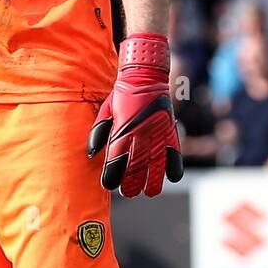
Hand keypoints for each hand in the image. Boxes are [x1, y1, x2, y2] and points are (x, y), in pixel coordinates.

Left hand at [87, 33, 183, 196]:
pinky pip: (174, 153)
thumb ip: (98, 132)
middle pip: (136, 169)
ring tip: (149, 192)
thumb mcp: (105, 111)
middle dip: (132, 184)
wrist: (145, 76)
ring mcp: (157, 134)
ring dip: (153, 182)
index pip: (116, 161)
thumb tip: (92, 153)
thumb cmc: (121, 95)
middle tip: (129, 192)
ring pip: (156, 166)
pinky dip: (174, 167)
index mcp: (122, 131)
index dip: (112, 176)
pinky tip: (171, 178)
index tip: (110, 185)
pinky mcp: (170, 131)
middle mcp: (140, 135)